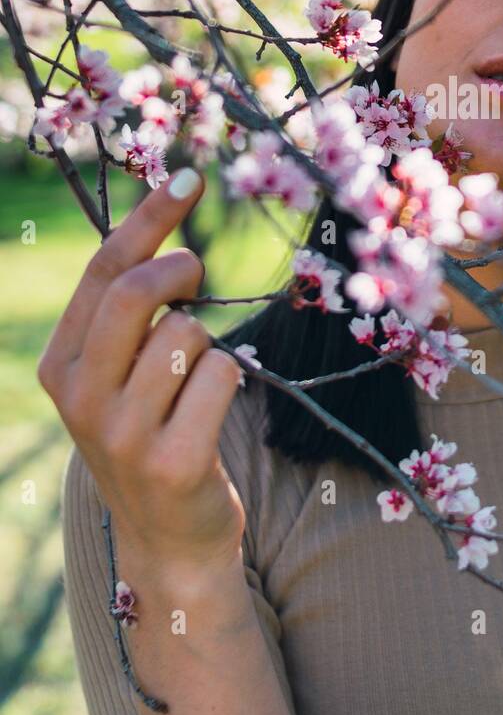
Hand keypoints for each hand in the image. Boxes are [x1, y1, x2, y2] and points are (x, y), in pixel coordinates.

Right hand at [40, 168, 246, 575]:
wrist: (169, 538)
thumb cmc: (153, 431)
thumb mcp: (118, 375)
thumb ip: (128, 312)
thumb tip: (170, 224)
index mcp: (59, 366)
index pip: (102, 271)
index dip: (150, 217)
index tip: (191, 176)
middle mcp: (79, 398)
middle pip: (136, 292)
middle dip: (180, 268)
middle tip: (196, 275)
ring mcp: (122, 434)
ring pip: (189, 334)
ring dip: (209, 345)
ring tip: (194, 385)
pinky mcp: (172, 461)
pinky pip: (223, 375)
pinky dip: (230, 380)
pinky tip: (210, 414)